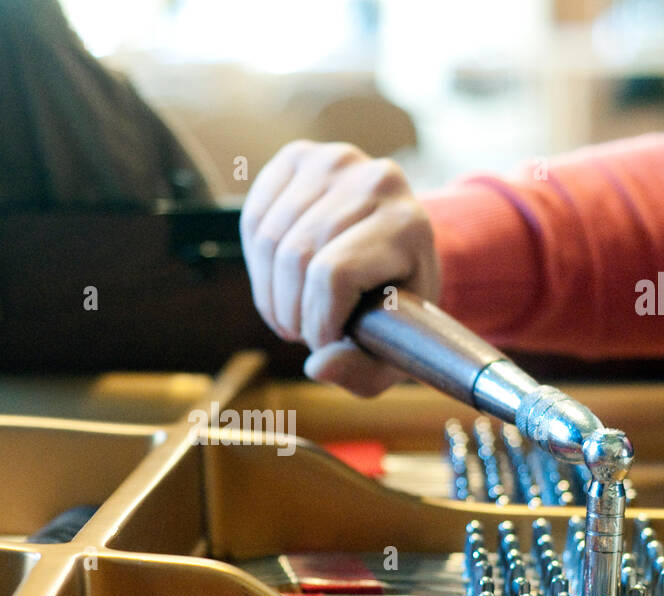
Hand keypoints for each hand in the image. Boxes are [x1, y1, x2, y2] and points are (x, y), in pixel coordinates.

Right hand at [240, 140, 439, 395]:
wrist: (400, 247)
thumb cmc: (396, 304)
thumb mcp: (393, 351)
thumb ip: (361, 371)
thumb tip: (319, 365)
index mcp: (408, 225)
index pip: (333, 275)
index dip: (316, 321)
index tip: (323, 342)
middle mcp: (375, 180)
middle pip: (296, 257)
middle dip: (290, 311)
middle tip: (302, 330)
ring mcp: (334, 162)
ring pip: (270, 241)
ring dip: (270, 293)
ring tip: (290, 310)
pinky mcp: (299, 157)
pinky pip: (255, 218)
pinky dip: (257, 261)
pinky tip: (279, 276)